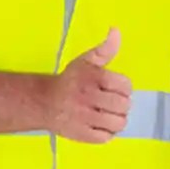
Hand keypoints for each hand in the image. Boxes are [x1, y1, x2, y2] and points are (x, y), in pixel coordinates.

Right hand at [44, 28, 132, 142]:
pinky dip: (107, 133)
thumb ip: (106, 49)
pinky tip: (100, 125)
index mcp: (94, 77)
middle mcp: (89, 98)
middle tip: (110, 103)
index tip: (114, 88)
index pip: (126, 86)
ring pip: (118, 123)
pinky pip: (106, 137)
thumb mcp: (86, 61)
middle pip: (123, 106)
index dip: (123, 88)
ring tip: (108, 115)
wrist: (43, 102)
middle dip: (120, 104)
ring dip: (116, 120)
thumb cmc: (70, 81)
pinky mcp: (80, 135)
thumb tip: (116, 30)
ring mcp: (85, 118)